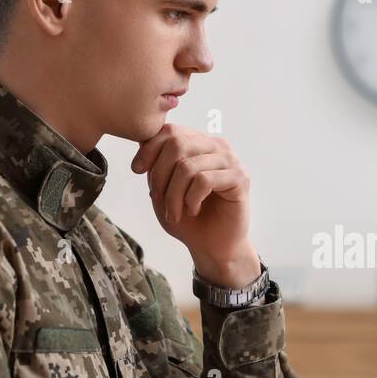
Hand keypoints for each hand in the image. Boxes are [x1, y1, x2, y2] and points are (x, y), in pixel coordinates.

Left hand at [131, 123, 259, 286]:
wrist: (212, 247)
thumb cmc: (187, 218)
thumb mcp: (162, 188)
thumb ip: (155, 164)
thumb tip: (141, 139)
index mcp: (198, 143)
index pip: (170, 130)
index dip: (148, 149)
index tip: (137, 170)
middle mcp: (216, 146)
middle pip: (177, 143)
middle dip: (159, 174)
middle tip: (157, 197)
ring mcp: (230, 160)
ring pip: (188, 166)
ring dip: (174, 194)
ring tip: (174, 213)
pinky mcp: (240, 178)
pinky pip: (204, 180)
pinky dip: (191, 199)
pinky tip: (193, 210)